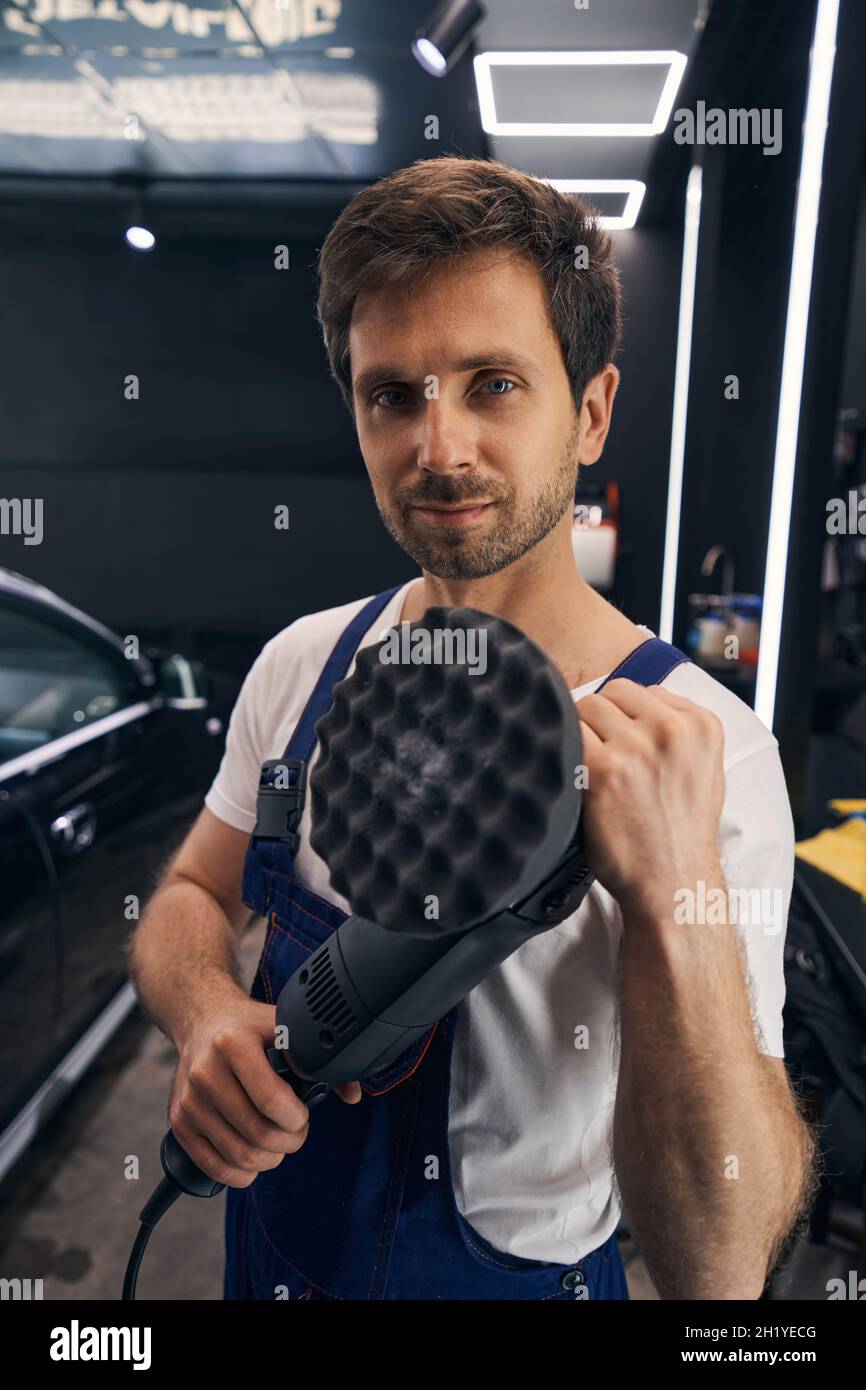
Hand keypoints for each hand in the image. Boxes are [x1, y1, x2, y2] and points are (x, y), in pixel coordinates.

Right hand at [168, 997, 360, 1187]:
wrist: (203, 1022)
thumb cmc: (251, 1029)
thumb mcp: (285, 1028)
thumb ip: (321, 1059)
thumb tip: (353, 1094)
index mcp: (233, 1043)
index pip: (272, 1100)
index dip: (297, 1118)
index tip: (303, 1114)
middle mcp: (205, 1072)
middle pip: (257, 1133)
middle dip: (289, 1142)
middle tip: (296, 1133)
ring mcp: (189, 1100)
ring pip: (238, 1154)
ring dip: (269, 1159)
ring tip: (278, 1144)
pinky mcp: (179, 1122)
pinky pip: (212, 1165)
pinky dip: (240, 1173)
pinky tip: (254, 1158)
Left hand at [574, 678, 725, 920]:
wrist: (672, 881)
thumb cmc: (682, 829)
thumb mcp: (704, 769)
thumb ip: (678, 729)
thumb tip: (632, 702)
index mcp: (702, 724)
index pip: (646, 690)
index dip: (627, 716)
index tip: (626, 745)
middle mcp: (672, 730)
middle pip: (613, 693)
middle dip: (603, 720)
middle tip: (604, 757)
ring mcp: (636, 748)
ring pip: (587, 707)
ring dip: (582, 733)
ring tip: (592, 770)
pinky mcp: (603, 770)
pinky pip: (567, 733)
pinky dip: (563, 750)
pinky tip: (573, 775)